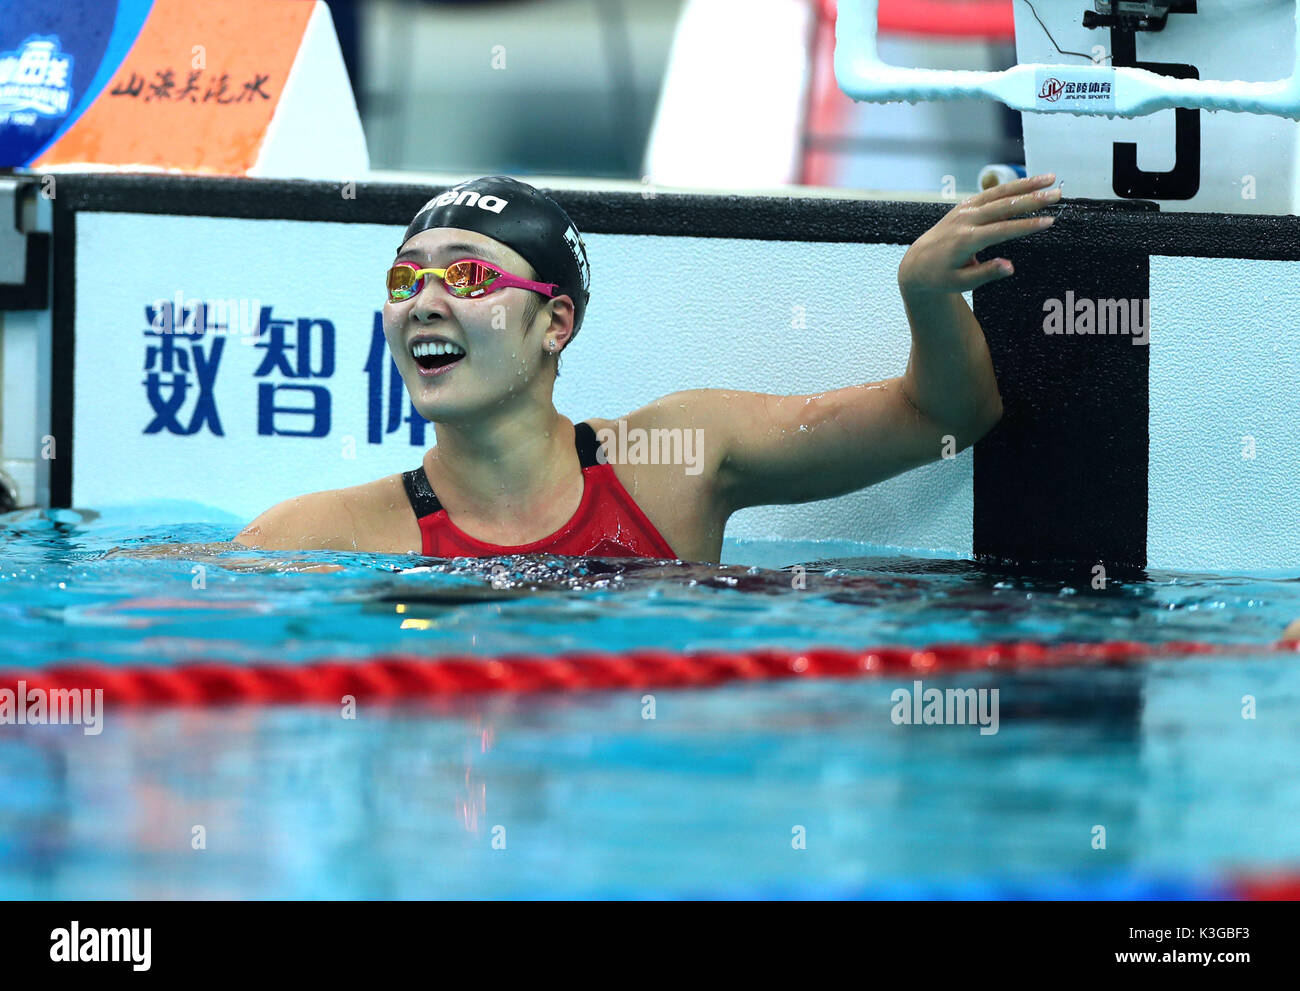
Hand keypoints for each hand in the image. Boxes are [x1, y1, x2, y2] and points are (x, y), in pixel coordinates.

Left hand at [898, 173, 1060, 295]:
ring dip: (1025, 184)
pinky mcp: (965, 205)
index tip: (1048, 222)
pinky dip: (1010, 186)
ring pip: (998, 193)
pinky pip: (990, 192)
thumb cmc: (940, 277)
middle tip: (1057, 195)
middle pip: (1003, 206)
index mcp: (965, 240)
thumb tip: (1010, 267)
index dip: (1026, 226)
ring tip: (1049, 179)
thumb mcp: (961, 283)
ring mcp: (964, 210)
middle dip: (1032, 199)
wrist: (917, 263)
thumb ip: (986, 274)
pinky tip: (1029, 182)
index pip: (1001, 230)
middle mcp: (965, 220)